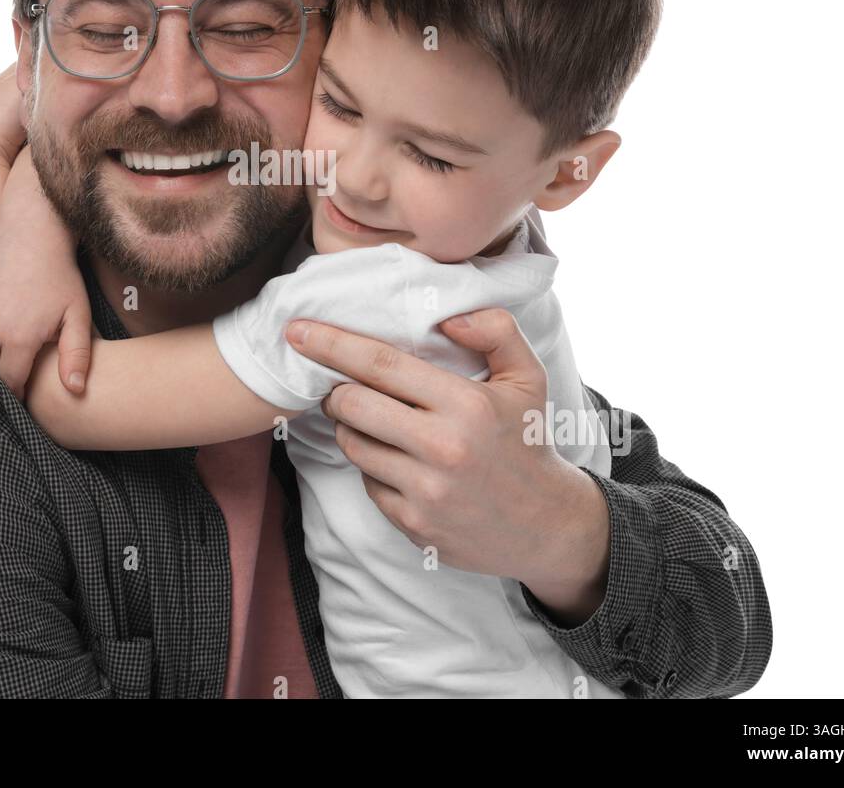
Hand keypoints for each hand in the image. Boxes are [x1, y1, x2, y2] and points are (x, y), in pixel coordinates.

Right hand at [0, 226, 93, 401]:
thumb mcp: (78, 315)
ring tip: (4, 335)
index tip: (23, 392)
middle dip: (2, 368)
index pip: (9, 382)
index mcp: (19, 338)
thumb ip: (76, 355)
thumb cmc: (60, 278)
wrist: (31, 236)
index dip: (17, 391)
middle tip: (16, 359)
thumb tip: (75, 391)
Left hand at [284, 308, 609, 625]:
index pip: (381, 365)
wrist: (545, 525)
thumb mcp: (527, 377)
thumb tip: (447, 318)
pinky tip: (397, 460)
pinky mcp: (414, 524)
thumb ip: (496, 331)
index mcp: (467, 405)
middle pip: (353, 404)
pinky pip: (368, 483)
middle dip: (335, 389)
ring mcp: (426, 491)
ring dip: (351, 426)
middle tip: (341, 384)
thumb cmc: (527, 440)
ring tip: (373, 420)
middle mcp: (443, 448)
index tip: (297, 330)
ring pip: (353, 444)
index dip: (332, 344)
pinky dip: (373, 466)